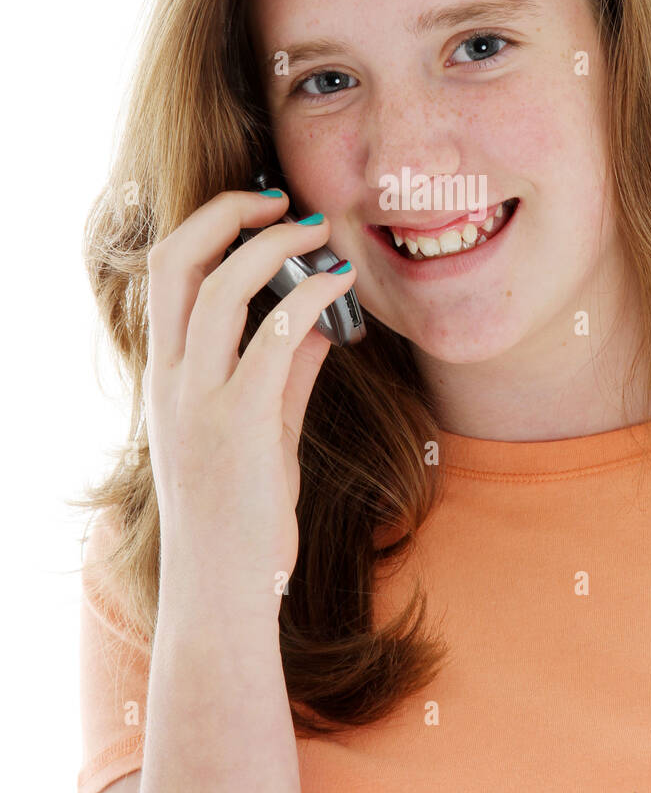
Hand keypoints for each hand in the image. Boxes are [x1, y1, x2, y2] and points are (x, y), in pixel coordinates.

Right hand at [142, 189, 355, 605]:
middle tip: (280, 199)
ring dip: (273, 245)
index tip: (261, 210)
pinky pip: (272, 337)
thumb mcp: (264, 433)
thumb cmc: (241, 518)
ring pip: (219, 287)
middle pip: (176, 261)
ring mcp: (199, 401)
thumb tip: (321, 319)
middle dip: (226, 213)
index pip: (169, 273)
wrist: (225, 593)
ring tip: (319, 231)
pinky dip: (307, 297)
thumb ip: (287, 373)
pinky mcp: (239, 425)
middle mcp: (172, 380)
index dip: (210, 226)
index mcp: (168, 377)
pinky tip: (339, 285)